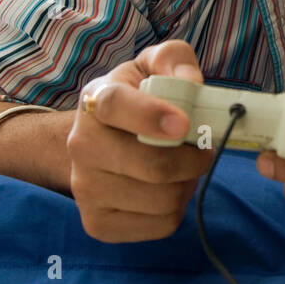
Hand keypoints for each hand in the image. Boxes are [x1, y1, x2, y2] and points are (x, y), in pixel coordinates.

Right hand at [66, 39, 215, 240]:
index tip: (184, 123)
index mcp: (96, 100)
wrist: (99, 140)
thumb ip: (173, 58)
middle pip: (152, 166)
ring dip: (187, 183)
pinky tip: (168, 188)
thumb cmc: (138, 98)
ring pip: (163, 199)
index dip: (151, 116)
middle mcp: (82, 147)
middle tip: (202, 148)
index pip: (115, 106)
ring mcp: (86, 189)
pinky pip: (161, 225)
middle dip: (193, 159)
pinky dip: (177, 208)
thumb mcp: (152, 65)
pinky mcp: (98, 224)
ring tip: (183, 167)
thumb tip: (191, 81)